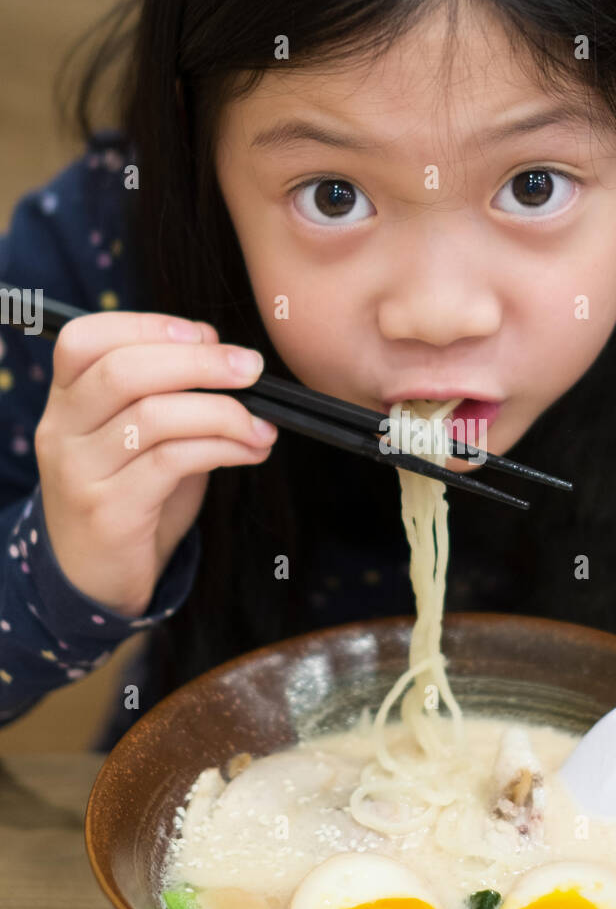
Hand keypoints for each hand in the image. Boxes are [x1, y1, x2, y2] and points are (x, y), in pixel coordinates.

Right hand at [35, 311, 278, 617]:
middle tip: (252, 368)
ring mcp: (80, 473)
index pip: (85, 340)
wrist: (94, 583)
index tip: (204, 333)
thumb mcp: (139, 441)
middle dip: (200, 361)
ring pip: (153, 415)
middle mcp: (61, 432)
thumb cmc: (129, 499)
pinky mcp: (109, 511)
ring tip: (262, 424)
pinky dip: (222, 447)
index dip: (148, 325)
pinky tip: (251, 450)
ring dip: (223, 411)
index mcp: (65, 402)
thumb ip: (169, 397)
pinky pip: (172, 462)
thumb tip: (226, 356)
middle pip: (123, 371)